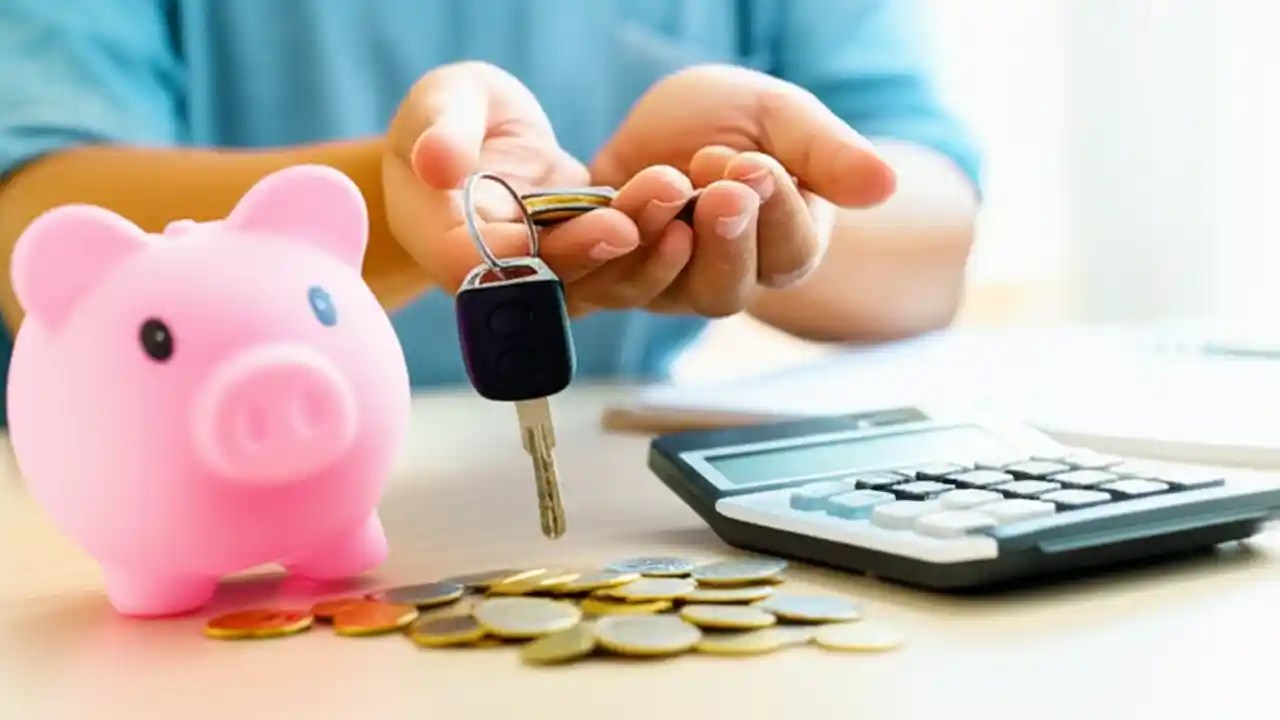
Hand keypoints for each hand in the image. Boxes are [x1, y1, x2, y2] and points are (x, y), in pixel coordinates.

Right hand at [381, 61, 695, 314]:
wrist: (481, 133)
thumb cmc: (448, 114)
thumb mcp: (439, 103)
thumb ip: (439, 130)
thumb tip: (437, 163)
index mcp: (443, 241)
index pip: (481, 267)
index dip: (539, 254)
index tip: (602, 226)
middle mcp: (496, 272)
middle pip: (551, 281)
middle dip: (604, 248)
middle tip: (650, 206)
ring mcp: (546, 269)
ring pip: (597, 278)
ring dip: (642, 243)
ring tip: (675, 191)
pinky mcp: (585, 256)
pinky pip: (621, 259)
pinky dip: (654, 233)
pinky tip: (688, 197)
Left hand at [590, 64, 897, 315]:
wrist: (655, 117)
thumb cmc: (732, 120)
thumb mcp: (783, 118)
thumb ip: (828, 153)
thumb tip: (885, 184)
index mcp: (784, 246)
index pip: (789, 252)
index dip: (775, 214)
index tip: (758, 167)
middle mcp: (729, 276)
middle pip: (728, 290)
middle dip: (726, 239)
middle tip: (721, 188)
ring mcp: (669, 282)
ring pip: (671, 292)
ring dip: (669, 243)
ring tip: (671, 186)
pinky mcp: (615, 272)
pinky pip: (611, 279)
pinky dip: (617, 245)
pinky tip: (620, 211)